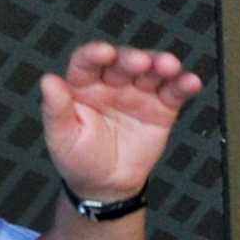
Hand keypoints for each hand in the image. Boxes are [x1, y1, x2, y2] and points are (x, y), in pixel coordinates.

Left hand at [38, 42, 203, 202]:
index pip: (87, 62)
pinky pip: (173, 93)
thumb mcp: (61, 137)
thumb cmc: (79, 159)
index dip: (95, 54)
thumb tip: (47, 81)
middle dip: (133, 59)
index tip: (103, 52)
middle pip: (123, 63)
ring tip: (170, 66)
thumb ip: (55, 109)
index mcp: (84, 85)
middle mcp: (112, 83)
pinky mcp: (161, 108)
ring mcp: (138, 93)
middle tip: (141, 62)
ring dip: (162, 64)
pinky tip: (191, 82)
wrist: (106, 186)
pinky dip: (184, 85)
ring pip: (151, 72)